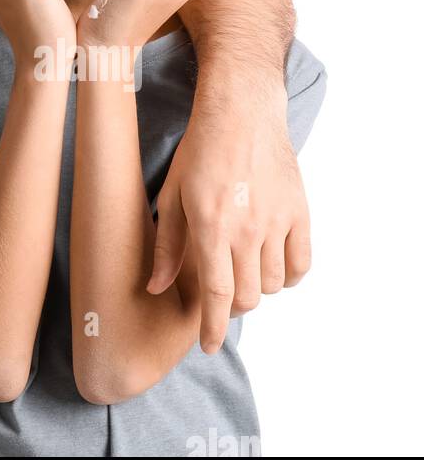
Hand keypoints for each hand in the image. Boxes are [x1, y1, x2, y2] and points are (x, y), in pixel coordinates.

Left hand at [150, 94, 311, 352]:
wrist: (242, 113)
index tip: (206, 346)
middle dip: (230, 307)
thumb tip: (157, 287)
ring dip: (256, 288)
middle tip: (221, 297)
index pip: (215, 294)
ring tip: (242, 270)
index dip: (210, 327)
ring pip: (273, 285)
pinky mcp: (300, 213)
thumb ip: (167, 245)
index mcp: (209, 225)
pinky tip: (272, 265)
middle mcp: (246, 229)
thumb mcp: (172, 194)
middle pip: (245, 296)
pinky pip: (301, 265)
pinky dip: (288, 276)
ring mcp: (277, 222)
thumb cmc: (199, 151)